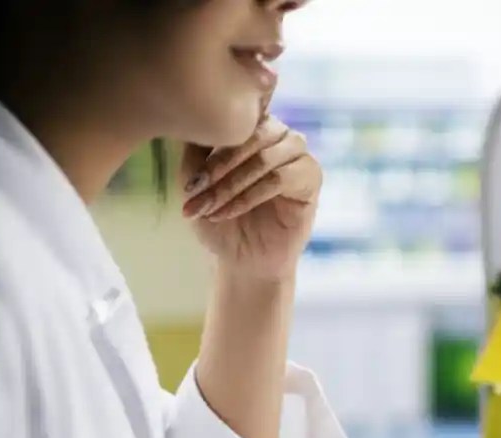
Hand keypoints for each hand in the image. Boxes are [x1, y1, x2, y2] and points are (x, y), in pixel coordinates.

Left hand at [180, 115, 320, 280]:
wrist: (242, 258)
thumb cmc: (219, 216)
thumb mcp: (196, 179)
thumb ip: (196, 148)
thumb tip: (194, 121)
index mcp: (252, 125)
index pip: (235, 117)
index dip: (208, 144)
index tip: (189, 183)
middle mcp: (279, 134)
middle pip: (251, 134)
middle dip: (219, 166)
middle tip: (195, 192)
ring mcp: (298, 155)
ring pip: (264, 157)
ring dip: (232, 184)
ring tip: (209, 208)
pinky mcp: (312, 178)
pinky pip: (280, 179)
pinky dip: (249, 196)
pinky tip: (229, 213)